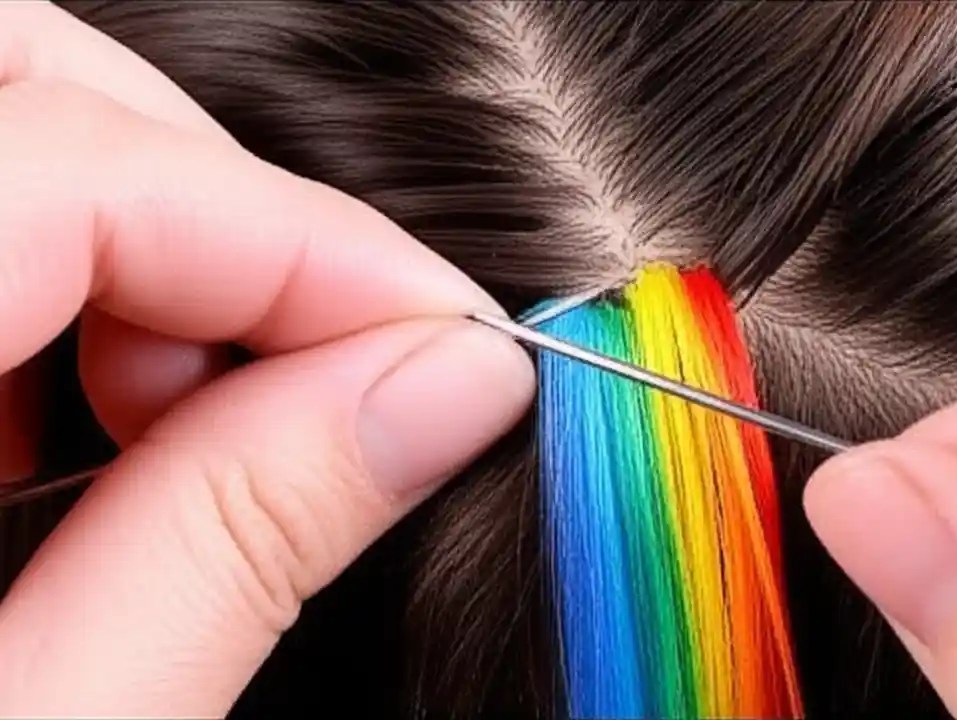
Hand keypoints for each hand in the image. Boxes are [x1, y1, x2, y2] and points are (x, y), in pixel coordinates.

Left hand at [0, 3, 532, 715]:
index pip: (60, 162)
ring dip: (151, 240)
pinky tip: (112, 416)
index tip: (450, 348)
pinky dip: (73, 283)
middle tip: (313, 365)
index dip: (296, 238)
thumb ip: (232, 549)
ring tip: (202, 420)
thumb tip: (447, 391)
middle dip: (211, 192)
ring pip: (6, 127)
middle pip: (22, 79)